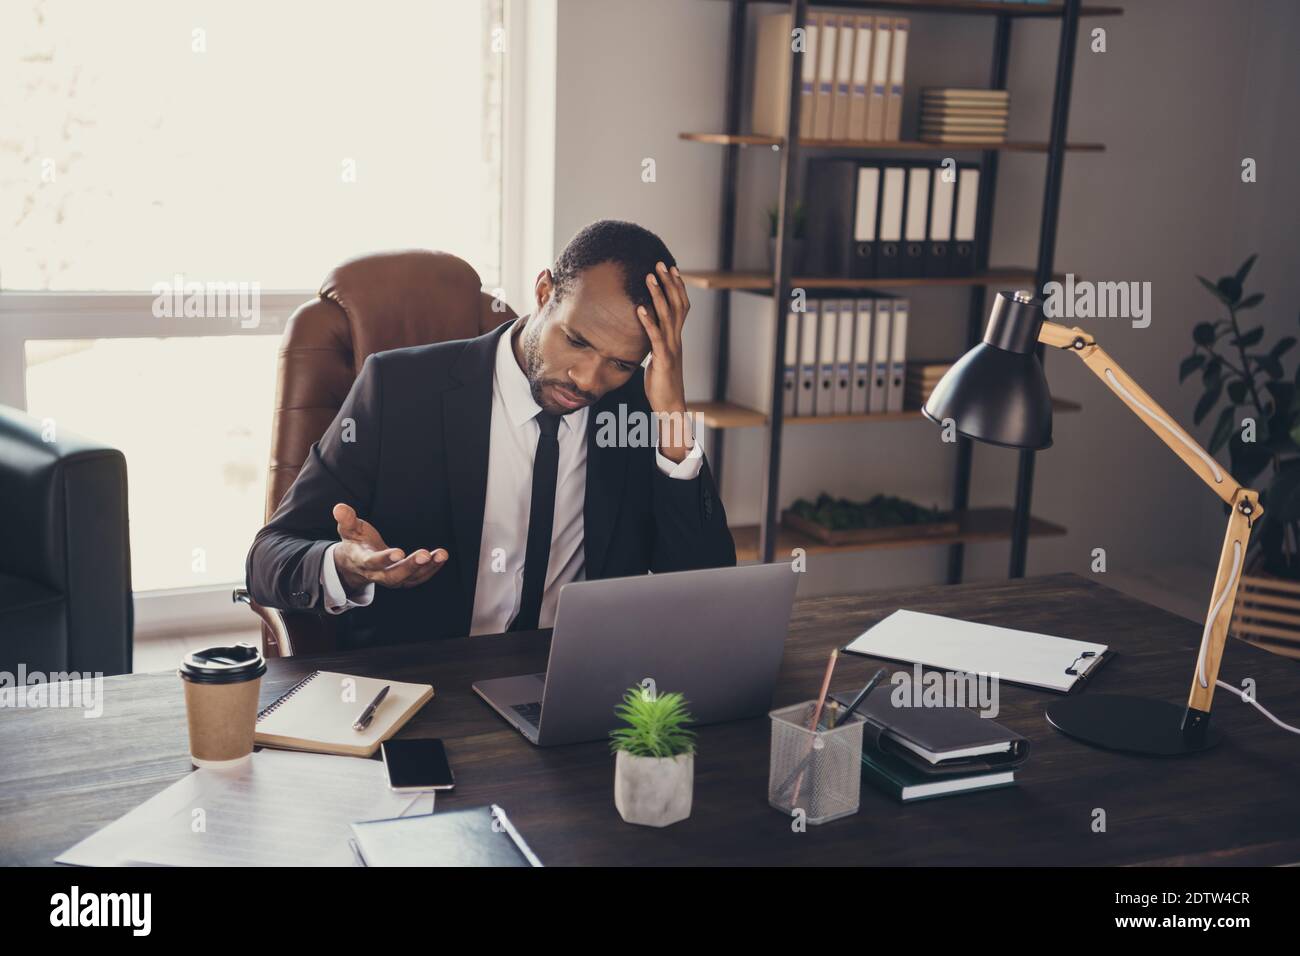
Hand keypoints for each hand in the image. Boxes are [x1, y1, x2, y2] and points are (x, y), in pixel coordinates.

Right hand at [331, 503, 447, 592]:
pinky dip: (431, 569)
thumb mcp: (348, 529)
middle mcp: (377, 574)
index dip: (385, 559)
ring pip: (409, 579)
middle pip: (394, 576)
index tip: (399, 552)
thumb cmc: (355, 542)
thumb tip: (339, 507)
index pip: (374, 562)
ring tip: (440, 554)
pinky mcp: (403, 580)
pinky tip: (441, 557)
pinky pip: (418, 578)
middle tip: (424, 554)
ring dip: (426, 568)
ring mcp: (391, 579)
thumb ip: (346, 519)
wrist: (356, 564)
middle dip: (410, 566)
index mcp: (363, 561)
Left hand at [638, 261, 692, 462]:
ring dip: (658, 295)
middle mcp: (677, 339)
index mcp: (676, 338)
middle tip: (660, 264)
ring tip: (649, 277)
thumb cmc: (662, 384)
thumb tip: (645, 330)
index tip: (670, 269)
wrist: (670, 406)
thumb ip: (654, 342)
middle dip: (669, 283)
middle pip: (677, 305)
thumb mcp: (658, 357)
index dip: (677, 287)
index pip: (681, 306)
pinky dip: (648, 322)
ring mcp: (672, 349)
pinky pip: (656, 337)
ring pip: (668, 316)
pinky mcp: (663, 360)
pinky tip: (639, 309)